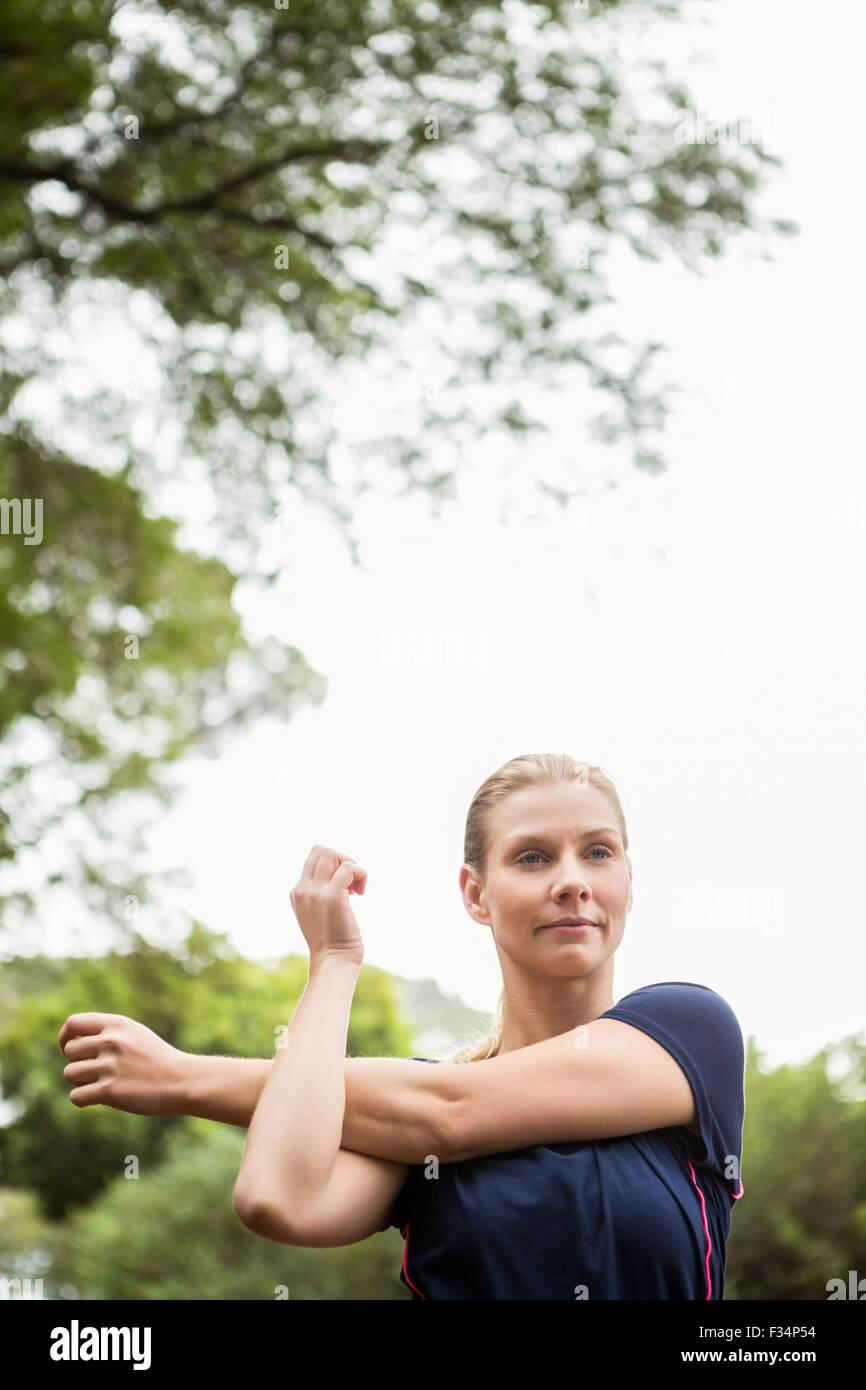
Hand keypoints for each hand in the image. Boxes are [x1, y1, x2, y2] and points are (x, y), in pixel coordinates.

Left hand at [58, 1012, 186, 1116]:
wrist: (182, 1081)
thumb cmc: (157, 1059)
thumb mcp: (135, 1034)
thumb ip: (107, 1033)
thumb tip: (72, 1043)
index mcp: (117, 1025)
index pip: (73, 1023)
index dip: (65, 1037)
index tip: (68, 1049)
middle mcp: (111, 1041)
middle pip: (70, 1051)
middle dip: (78, 1063)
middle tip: (94, 1073)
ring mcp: (110, 1066)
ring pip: (69, 1073)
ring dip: (80, 1082)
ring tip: (100, 1085)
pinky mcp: (110, 1091)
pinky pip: (76, 1096)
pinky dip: (83, 1099)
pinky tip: (98, 1099)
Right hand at [290, 844, 366, 967]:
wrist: (332, 963)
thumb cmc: (331, 943)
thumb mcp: (318, 915)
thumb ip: (321, 895)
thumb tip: (343, 878)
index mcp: (297, 893)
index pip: (313, 858)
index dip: (332, 865)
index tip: (342, 886)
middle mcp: (303, 889)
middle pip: (320, 850)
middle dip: (341, 859)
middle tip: (350, 883)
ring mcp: (316, 892)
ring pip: (332, 853)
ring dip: (350, 864)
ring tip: (354, 888)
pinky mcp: (333, 896)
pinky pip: (349, 868)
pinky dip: (360, 874)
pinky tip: (360, 894)